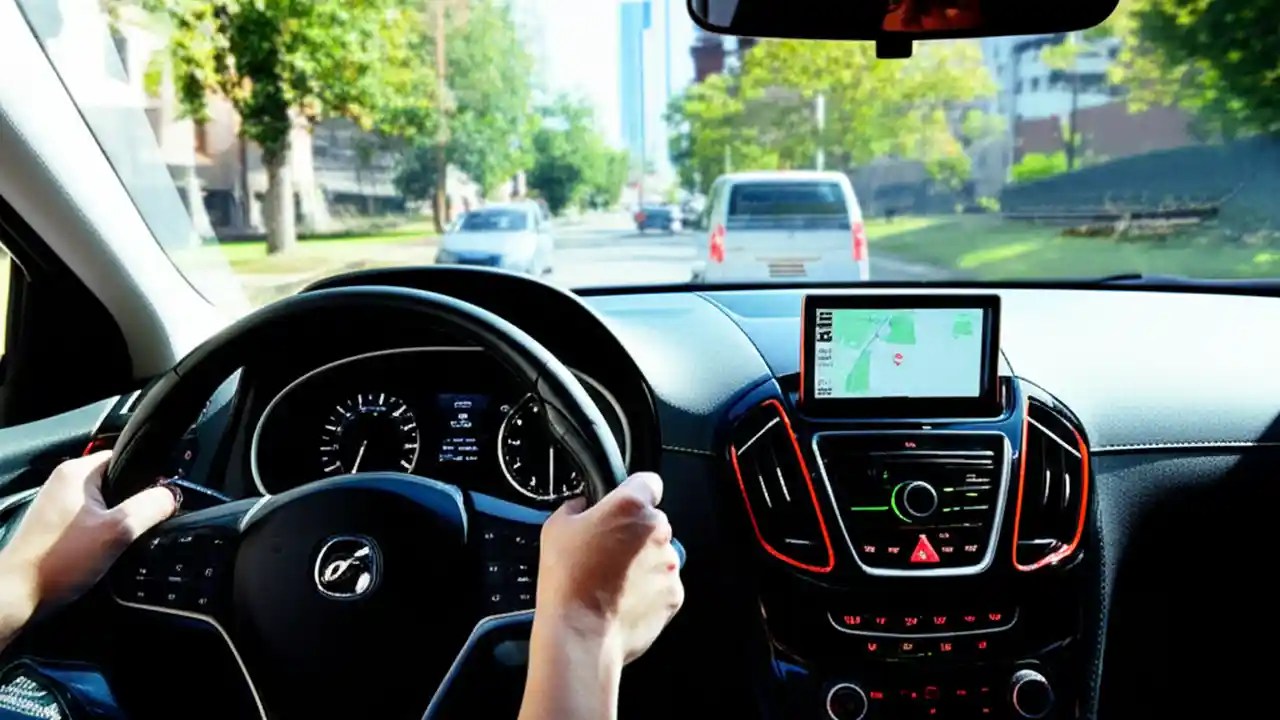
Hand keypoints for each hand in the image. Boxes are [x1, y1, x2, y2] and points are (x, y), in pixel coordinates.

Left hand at [0, 451, 177, 646]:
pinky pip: (91, 520)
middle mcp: (64, 482)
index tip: (159, 501)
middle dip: (133, 504)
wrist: (17, 596)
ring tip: (120, 541)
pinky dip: (102, 533)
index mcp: (76, 472)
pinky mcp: (54, 526)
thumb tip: (172, 495)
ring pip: (105, 504)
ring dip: (118, 521)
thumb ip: (151, 506)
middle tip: (141, 526)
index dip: (148, 477)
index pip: (125, 457)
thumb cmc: (61, 561)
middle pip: (116, 482)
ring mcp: (57, 504)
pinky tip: (103, 551)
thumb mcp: (119, 530)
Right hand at [534, 472, 683, 663]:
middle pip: (653, 521)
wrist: (580, 634)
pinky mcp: (674, 594)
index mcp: (630, 507)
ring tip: (612, 581)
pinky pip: (664, 583)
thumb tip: (582, 506)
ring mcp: (670, 564)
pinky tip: (622, 599)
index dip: (635, 491)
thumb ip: (576, 506)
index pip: (648, 482)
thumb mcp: (556, 528)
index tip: (624, 504)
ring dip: (642, 562)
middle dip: (634, 533)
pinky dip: (649, 589)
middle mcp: (658, 531)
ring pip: (659, 554)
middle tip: (607, 551)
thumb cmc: (567, 582)